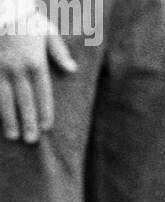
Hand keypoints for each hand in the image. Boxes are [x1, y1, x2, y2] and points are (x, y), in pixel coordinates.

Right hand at [0, 6, 76, 143]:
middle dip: (28, 122)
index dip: (44, 112)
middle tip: (31, 140)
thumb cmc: (24, 16)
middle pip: (25, 102)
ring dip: (9, 119)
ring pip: (5, 99)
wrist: (0, 5)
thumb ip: (59, 51)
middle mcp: (17, 68)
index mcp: (35, 63)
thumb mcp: (46, 30)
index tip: (46, 127)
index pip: (43, 95)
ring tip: (13, 136)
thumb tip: (72, 69)